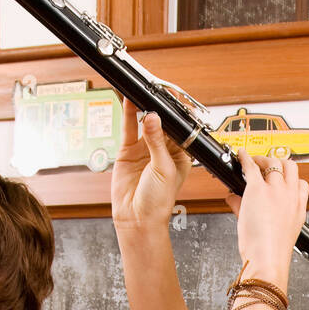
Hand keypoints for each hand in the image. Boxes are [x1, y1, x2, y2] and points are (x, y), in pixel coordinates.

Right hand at [111, 97, 192, 228]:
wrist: (136, 219)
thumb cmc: (158, 201)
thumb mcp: (163, 168)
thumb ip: (156, 141)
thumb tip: (152, 118)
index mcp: (180, 154)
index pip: (180, 127)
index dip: (178, 113)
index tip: (175, 98)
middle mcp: (163, 150)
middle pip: (162, 121)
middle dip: (160, 107)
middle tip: (157, 91)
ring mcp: (144, 150)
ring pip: (145, 122)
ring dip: (144, 107)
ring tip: (142, 92)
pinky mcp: (128, 152)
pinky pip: (128, 128)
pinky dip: (128, 114)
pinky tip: (129, 101)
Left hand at [223, 149, 308, 282]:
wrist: (267, 258)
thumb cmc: (269, 252)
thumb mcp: (272, 232)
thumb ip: (252, 211)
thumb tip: (234, 199)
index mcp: (298, 208)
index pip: (301, 184)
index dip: (289, 178)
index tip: (280, 178)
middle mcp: (290, 195)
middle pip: (290, 167)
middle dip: (277, 163)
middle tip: (264, 165)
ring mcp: (276, 190)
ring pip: (273, 163)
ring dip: (262, 159)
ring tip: (252, 161)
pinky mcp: (258, 190)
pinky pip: (251, 167)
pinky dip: (245, 158)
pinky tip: (240, 155)